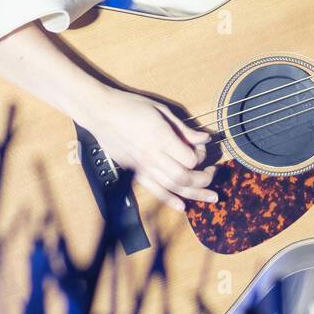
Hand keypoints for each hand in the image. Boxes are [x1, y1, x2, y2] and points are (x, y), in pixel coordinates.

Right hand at [81, 87, 217, 211]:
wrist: (101, 113)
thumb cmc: (131, 106)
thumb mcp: (161, 110)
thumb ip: (184, 128)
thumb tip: (204, 138)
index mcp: (160, 137)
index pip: (189, 158)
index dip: (200, 156)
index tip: (201, 147)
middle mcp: (151, 156)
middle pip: (183, 177)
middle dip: (203, 179)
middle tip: (213, 172)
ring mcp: (142, 166)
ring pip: (172, 188)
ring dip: (194, 194)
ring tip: (211, 196)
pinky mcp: (134, 172)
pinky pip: (154, 191)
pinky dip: (170, 200)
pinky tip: (183, 206)